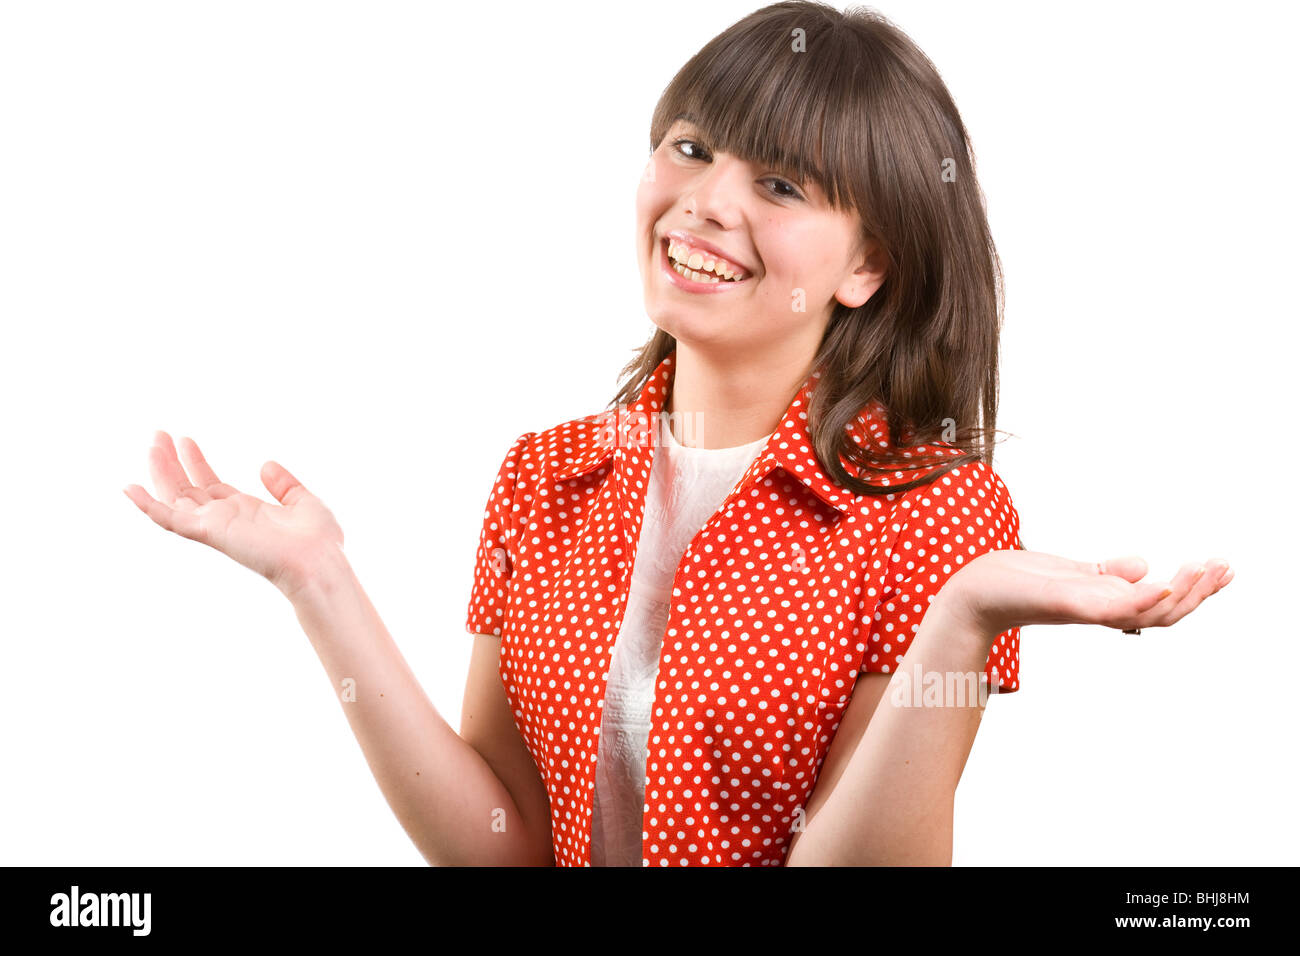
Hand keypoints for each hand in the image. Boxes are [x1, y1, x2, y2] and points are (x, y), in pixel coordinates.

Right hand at [123, 430, 344, 597]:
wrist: (319, 562)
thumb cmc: (317, 541)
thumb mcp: (303, 502)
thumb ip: (285, 484)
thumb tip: (265, 464)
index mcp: (245, 512)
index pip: (210, 484)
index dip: (195, 462)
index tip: (183, 438)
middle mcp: (225, 519)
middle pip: (187, 488)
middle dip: (172, 462)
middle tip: (158, 435)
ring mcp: (215, 526)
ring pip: (175, 498)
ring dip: (160, 473)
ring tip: (151, 446)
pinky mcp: (209, 532)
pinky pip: (170, 519)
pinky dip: (148, 506)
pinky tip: (129, 488)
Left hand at [940, 550, 1233, 637]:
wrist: (970, 592)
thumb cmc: (1014, 582)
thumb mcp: (1068, 572)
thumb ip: (1105, 573)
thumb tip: (1142, 564)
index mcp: (1104, 601)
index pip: (1161, 603)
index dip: (1195, 589)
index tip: (1223, 568)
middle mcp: (1100, 609)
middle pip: (1165, 613)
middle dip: (1199, 592)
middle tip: (1225, 568)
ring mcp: (1085, 609)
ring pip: (1147, 613)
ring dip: (1181, 593)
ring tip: (1204, 570)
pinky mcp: (1065, 604)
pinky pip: (1110, 608)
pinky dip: (1139, 600)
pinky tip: (1160, 584)